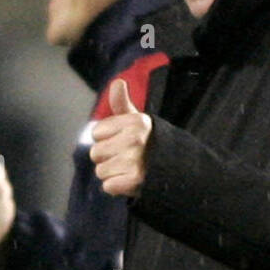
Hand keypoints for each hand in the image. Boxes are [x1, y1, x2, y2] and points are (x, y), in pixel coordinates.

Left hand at [89, 79, 151, 197]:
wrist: (173, 170)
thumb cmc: (148, 143)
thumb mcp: (136, 120)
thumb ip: (121, 102)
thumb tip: (117, 82)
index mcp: (136, 121)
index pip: (96, 133)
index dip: (106, 139)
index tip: (123, 140)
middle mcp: (136, 137)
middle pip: (95, 153)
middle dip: (107, 158)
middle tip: (127, 158)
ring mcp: (136, 159)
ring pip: (100, 171)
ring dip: (112, 174)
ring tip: (130, 170)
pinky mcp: (136, 180)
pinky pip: (108, 186)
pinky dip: (117, 188)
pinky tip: (130, 182)